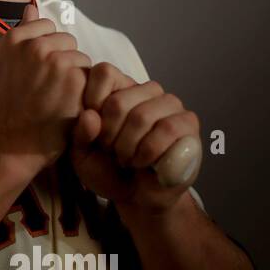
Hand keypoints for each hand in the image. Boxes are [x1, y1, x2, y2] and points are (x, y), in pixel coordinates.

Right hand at [0, 2, 90, 176]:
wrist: (10, 144)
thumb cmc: (3, 108)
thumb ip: (16, 37)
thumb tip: (30, 8)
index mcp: (14, 40)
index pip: (46, 27)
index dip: (46, 48)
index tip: (39, 70)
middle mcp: (36, 46)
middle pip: (66, 41)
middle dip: (63, 60)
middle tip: (49, 87)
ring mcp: (57, 62)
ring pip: (81, 59)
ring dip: (76, 76)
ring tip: (58, 98)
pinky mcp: (76, 81)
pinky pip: (91, 77)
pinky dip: (85, 92)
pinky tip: (69, 105)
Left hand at [69, 62, 200, 214]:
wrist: (137, 197)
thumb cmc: (107, 169)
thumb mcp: (82, 154)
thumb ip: (80, 134)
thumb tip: (89, 115)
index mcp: (118, 87)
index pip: (104, 72)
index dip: (92, 103)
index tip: (93, 131)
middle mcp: (146, 90)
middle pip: (118, 101)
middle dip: (108, 137)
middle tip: (112, 152)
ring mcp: (170, 104)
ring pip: (142, 116)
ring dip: (128, 147)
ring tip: (127, 159)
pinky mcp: (188, 122)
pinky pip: (167, 129)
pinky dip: (149, 152)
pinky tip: (145, 163)